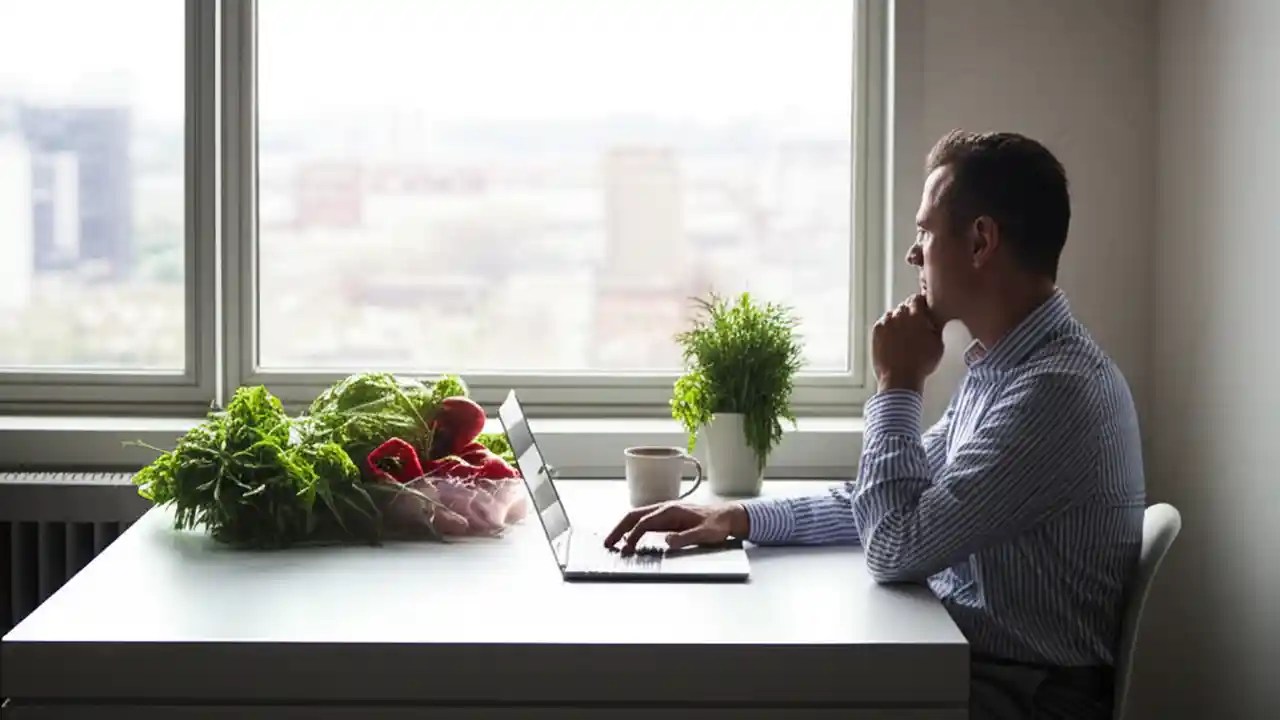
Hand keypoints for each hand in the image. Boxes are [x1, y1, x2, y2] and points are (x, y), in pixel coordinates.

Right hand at [603, 502, 748, 554]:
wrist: (728, 516)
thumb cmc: (717, 524)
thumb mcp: (704, 534)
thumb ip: (686, 538)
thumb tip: (667, 542)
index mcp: (671, 511)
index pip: (645, 523)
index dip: (633, 536)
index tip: (626, 549)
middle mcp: (665, 508)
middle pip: (635, 515)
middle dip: (619, 528)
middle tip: (607, 543)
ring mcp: (666, 512)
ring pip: (638, 516)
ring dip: (624, 528)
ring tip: (614, 541)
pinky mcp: (669, 517)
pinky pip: (646, 521)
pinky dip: (634, 528)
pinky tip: (632, 538)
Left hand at [873, 293, 943, 392]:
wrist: (899, 378)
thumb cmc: (921, 364)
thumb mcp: (938, 344)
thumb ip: (937, 326)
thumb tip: (936, 319)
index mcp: (917, 314)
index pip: (918, 298)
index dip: (922, 305)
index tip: (924, 311)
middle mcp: (900, 315)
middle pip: (905, 306)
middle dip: (910, 314)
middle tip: (915, 328)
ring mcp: (886, 322)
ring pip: (893, 314)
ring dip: (898, 321)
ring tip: (903, 336)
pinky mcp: (876, 331)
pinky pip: (883, 323)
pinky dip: (888, 328)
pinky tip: (894, 340)